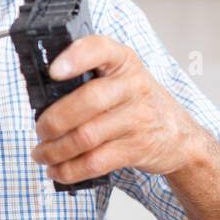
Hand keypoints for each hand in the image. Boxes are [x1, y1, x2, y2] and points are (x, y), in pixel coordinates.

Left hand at [30, 35, 208, 184]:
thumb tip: (39, 96)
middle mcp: (133, 86)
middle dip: (53, 121)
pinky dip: (70, 170)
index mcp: (122, 61)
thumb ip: (89, 78)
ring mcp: (138, 118)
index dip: (75, 58)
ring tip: (41, 154)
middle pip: (87, 101)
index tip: (53, 71)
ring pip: (86, 136)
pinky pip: (96, 161)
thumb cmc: (137, 103)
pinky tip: (57, 170)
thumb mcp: (121, 77)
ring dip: (55, 150)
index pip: (99, 48)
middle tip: (39, 130)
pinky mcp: (137, 148)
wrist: (180, 136)